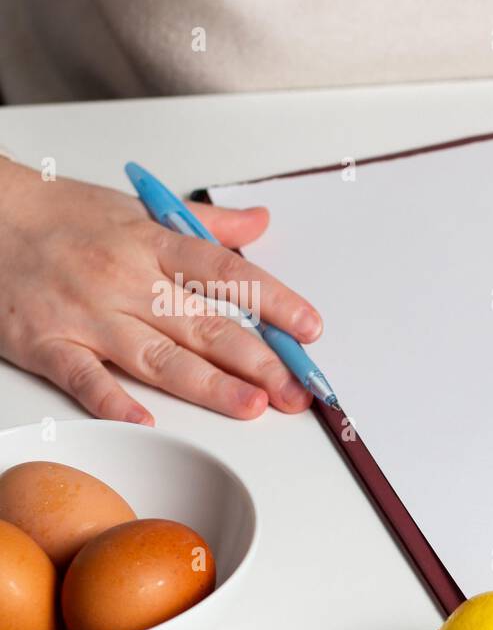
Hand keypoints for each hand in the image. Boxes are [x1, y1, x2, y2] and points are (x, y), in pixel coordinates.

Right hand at [0, 159, 321, 423]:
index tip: (310, 328)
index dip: (275, 302)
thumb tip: (259, 222)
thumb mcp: (137, 209)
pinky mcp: (46, 342)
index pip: (227, 274)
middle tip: (295, 391)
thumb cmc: (62, 216)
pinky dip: (113, 400)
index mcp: (153, 244)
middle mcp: (126, 280)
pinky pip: (84, 376)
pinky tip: (145, 420)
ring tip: (251, 406)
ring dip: (208, 384)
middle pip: (204, 323)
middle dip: (258, 361)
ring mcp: (87, 314)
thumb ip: (205, 223)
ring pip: (158, 356)